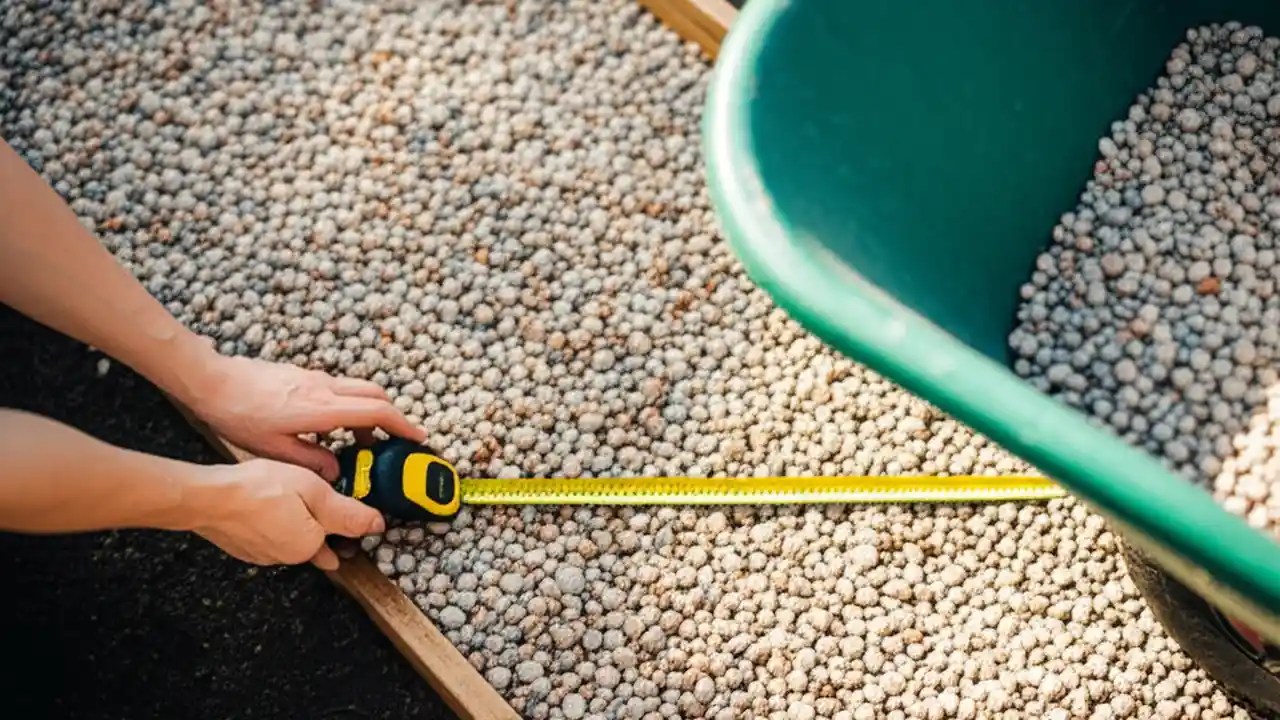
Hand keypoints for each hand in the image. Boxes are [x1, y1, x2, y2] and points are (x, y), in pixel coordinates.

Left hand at [187, 355, 426, 480]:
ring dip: (370, 412)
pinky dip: (350, 406)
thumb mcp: (274, 450)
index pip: (377, 412)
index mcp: (323, 409)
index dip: (402, 425)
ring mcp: (316, 378)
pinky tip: (333, 428)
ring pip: (360, 389)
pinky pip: (341, 389)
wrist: (214, 382)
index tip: (417, 438)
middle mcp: (326, 388)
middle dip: (393, 417)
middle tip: (395, 441)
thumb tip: (337, 473)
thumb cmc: (240, 416)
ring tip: (361, 442)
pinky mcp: (305, 376)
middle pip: (377, 395)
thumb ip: (311, 462)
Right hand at [192, 458, 385, 569]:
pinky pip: (274, 537)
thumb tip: (377, 525)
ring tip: (294, 494)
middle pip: (321, 541)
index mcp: (311, 545)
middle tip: (321, 495)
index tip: (352, 505)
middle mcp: (290, 557)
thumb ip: (347, 512)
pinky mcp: (248, 549)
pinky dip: (278, 524)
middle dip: (326, 523)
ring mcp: (266, 556)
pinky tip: (272, 504)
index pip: (345, 538)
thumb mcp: (313, 491)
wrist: (206, 496)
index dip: (352, 521)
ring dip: (302, 522)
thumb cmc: (257, 489)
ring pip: (297, 538)